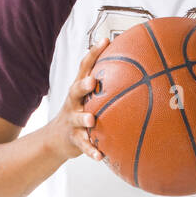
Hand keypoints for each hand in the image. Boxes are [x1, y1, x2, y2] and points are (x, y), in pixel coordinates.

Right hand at [48, 38, 110, 162]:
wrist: (55, 140)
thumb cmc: (79, 114)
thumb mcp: (89, 99)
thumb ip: (107, 88)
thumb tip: (139, 74)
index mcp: (79, 90)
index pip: (84, 67)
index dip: (93, 53)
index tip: (106, 40)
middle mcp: (73, 103)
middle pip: (75, 90)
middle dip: (82, 85)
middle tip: (92, 81)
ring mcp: (71, 121)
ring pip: (76, 119)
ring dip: (83, 119)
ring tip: (91, 120)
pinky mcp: (73, 139)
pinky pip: (83, 145)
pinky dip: (91, 150)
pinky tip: (100, 156)